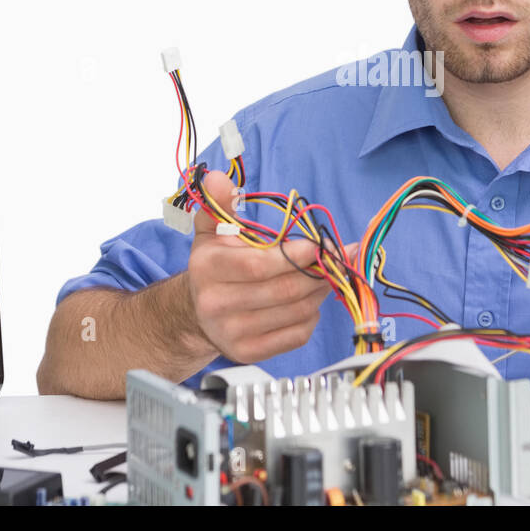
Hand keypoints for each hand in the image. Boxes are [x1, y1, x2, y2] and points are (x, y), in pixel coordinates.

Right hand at [179, 170, 355, 364]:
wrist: (196, 313)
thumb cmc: (214, 265)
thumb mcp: (212, 230)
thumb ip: (219, 203)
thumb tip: (218, 177)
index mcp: (208, 269)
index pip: (259, 266)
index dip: (295, 256)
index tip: (319, 244)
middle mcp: (216, 304)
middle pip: (284, 290)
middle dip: (317, 272)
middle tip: (333, 258)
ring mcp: (232, 333)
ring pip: (295, 312)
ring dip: (319, 292)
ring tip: (323, 276)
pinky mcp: (249, 352)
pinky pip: (296, 334)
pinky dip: (311, 316)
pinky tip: (307, 302)